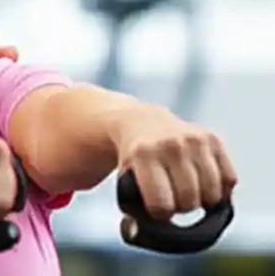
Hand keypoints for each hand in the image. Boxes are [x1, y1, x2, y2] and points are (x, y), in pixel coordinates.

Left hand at [113, 107, 237, 221]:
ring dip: (202, 200)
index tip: (157, 208)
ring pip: (213, 193)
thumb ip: (131, 208)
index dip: (160, 214)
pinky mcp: (213, 139)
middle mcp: (171, 144)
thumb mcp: (124, 179)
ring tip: (187, 192)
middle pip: (190, 201)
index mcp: (143, 154)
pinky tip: (203, 183)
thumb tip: (136, 230)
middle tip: (173, 199)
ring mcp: (194, 139)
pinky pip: (230, 180)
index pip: (162, 204)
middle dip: (182, 207)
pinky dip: (220, 189)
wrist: (143, 123)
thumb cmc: (135, 161)